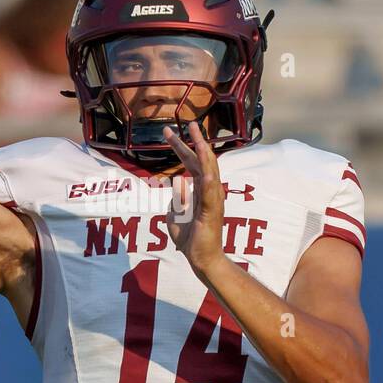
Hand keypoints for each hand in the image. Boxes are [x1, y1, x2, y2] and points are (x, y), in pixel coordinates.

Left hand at [163, 121, 226, 275]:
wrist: (201, 260)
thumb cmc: (191, 241)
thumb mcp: (174, 220)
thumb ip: (173, 206)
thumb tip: (173, 198)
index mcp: (200, 191)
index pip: (191, 163)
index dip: (181, 147)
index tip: (170, 132)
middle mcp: (209, 192)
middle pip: (201, 161)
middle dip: (193, 141)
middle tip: (187, 123)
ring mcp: (212, 201)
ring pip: (210, 172)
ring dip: (204, 154)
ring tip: (199, 137)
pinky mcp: (211, 213)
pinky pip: (210, 195)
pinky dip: (210, 182)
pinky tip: (208, 171)